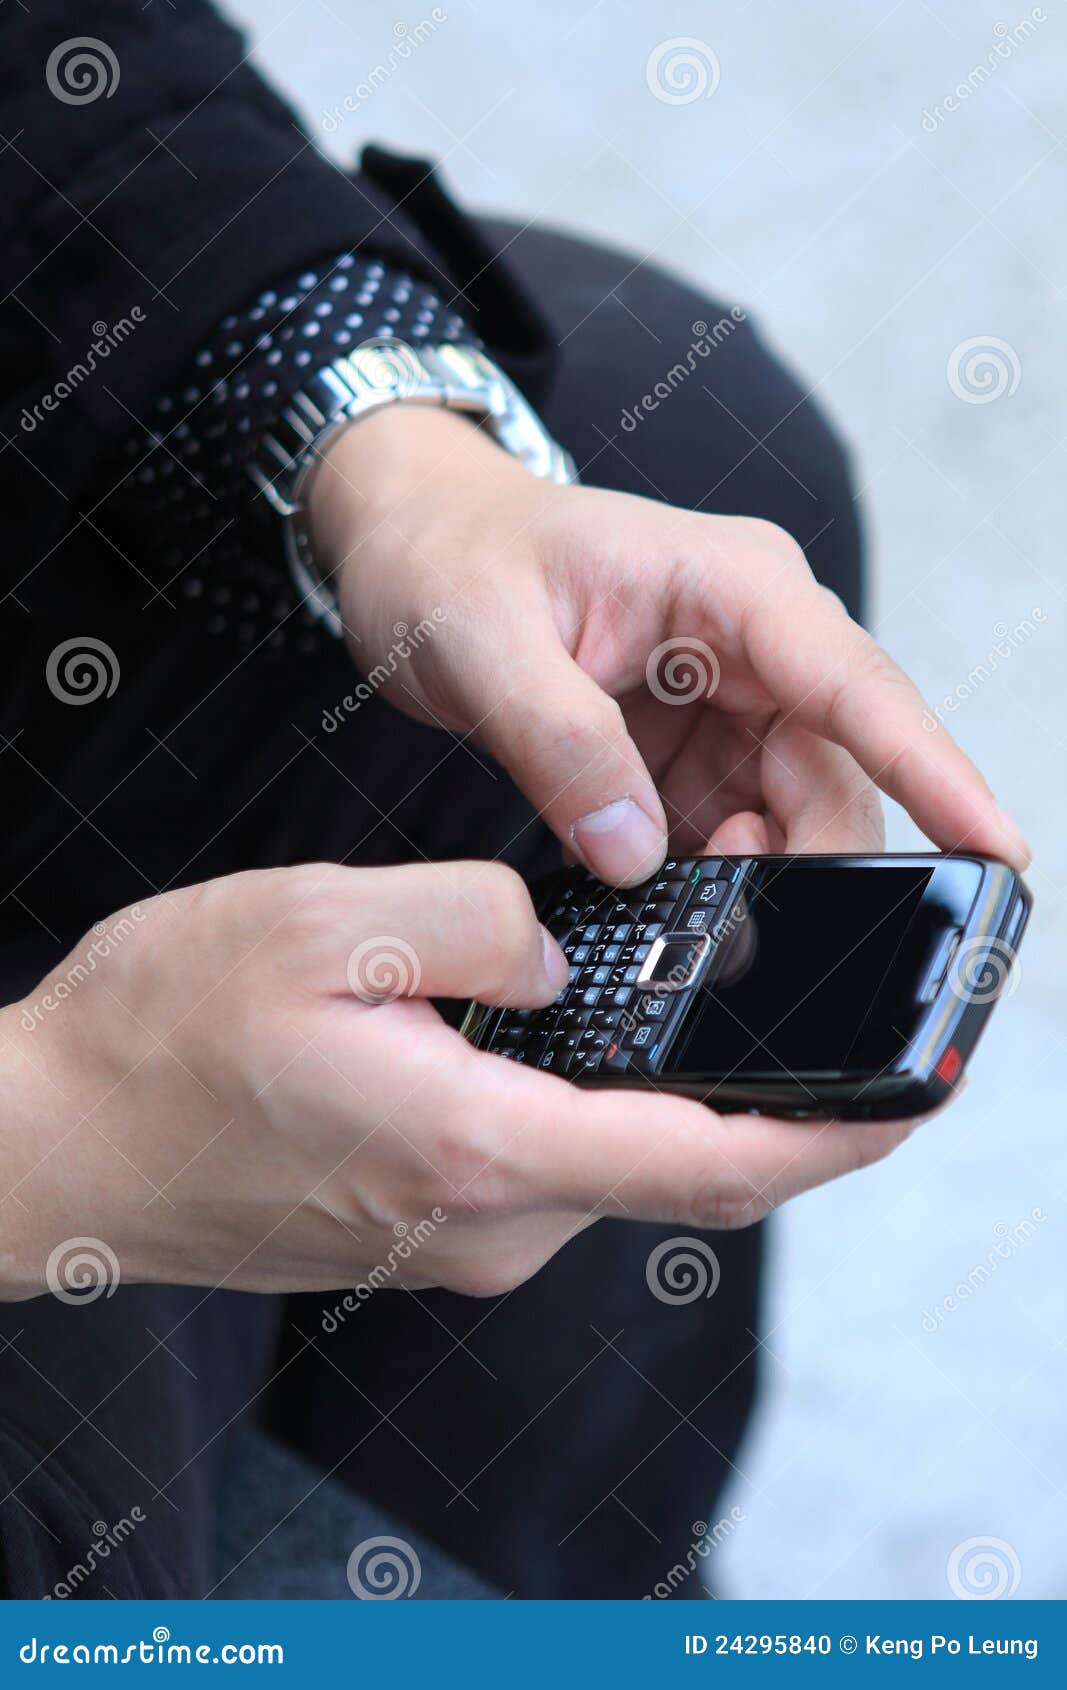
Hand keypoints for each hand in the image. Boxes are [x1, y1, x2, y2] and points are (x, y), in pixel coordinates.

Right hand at [1, 861, 917, 1300]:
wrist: (60, 1145)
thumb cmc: (166, 1035)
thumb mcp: (322, 922)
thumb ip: (476, 922)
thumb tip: (556, 953)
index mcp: (479, 1146)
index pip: (711, 1163)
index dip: (834, 1134)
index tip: (915, 1093)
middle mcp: (487, 1219)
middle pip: (675, 1157)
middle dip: (756, 1082)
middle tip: (800, 980)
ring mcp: (457, 1235)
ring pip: (606, 1149)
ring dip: (653, 1077)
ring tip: (657, 972)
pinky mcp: (427, 1222)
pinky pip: (545, 1154)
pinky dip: (581, 1092)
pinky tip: (545, 1018)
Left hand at [311, 407, 1030, 882]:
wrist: (415, 538)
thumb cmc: (449, 557)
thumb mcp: (480, 639)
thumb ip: (558, 742)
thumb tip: (634, 854)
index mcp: (732, 586)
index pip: (856, 684)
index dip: (935, 769)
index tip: (995, 848)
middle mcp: (755, 641)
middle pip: (834, 772)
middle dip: (810, 864)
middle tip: (745, 939)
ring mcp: (730, 697)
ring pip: (792, 812)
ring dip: (757, 880)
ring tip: (689, 923)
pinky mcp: (695, 747)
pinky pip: (733, 827)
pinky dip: (711, 877)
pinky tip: (671, 909)